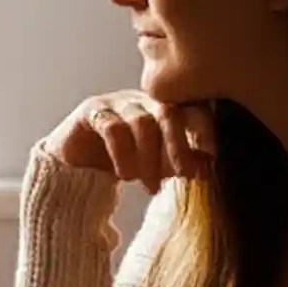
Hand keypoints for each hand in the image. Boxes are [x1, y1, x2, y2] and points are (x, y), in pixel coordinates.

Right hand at [43, 91, 215, 193]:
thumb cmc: (123, 163)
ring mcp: (116, 102)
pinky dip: (123, 154)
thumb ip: (182, 163)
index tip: (211, 156)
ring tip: (149, 187)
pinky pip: (112, 128)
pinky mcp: (91, 111)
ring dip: (148, 159)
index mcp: (163, 106)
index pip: (191, 106)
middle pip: (168, 111)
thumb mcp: (159, 167)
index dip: (204, 129)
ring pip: (141, 123)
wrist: (76, 169)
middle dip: (179, 145)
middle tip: (185, 175)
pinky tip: (124, 176)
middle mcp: (141, 99)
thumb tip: (207, 167)